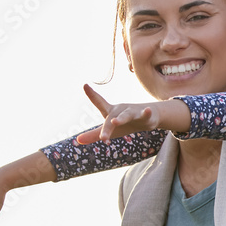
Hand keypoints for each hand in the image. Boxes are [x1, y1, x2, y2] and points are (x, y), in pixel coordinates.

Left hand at [76, 84, 190, 144]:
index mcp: (110, 112)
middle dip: (107, 127)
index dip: (92, 95)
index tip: (85, 85)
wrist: (148, 117)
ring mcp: (133, 112)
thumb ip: (93, 135)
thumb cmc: (125, 123)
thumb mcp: (109, 130)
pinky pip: (145, 115)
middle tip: (101, 137)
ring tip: (115, 122)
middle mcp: (120, 110)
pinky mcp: (145, 116)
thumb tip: (77, 140)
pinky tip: (147, 110)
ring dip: (121, 118)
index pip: (100, 103)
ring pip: (127, 115)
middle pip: (112, 117)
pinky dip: (146, 113)